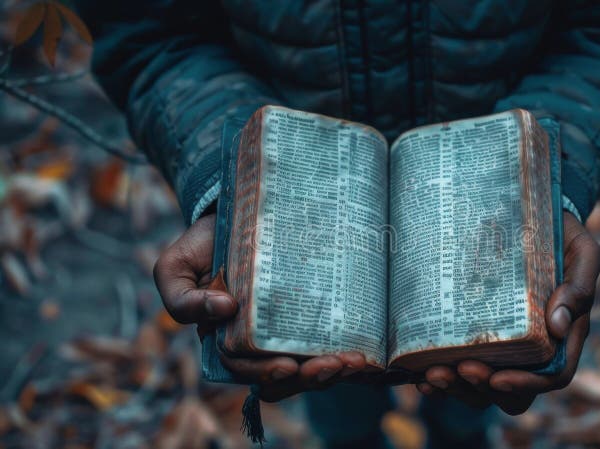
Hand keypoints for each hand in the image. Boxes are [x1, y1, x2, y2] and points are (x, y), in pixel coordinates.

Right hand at [153, 214, 368, 401]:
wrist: (236, 211)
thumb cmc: (202, 245)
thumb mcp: (174, 268)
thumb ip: (182, 298)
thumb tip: (225, 311)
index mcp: (225, 340)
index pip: (245, 368)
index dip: (265, 373)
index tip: (288, 365)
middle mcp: (258, 342)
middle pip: (284, 376)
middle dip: (309, 377)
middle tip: (331, 365)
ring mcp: (286, 332)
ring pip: (309, 368)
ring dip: (332, 371)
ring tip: (353, 361)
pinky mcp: (311, 317)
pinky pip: (328, 345)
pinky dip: (345, 355)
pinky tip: (364, 352)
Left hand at [415, 212, 599, 414]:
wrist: (533, 216)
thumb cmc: (563, 235)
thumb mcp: (582, 252)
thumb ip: (579, 286)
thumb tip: (557, 326)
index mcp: (563, 335)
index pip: (551, 376)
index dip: (525, 385)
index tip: (497, 378)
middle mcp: (534, 348)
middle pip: (512, 393)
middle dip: (482, 389)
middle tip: (459, 369)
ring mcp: (504, 345)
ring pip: (483, 389)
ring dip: (457, 389)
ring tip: (433, 373)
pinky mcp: (478, 335)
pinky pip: (460, 371)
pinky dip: (442, 381)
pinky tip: (421, 375)